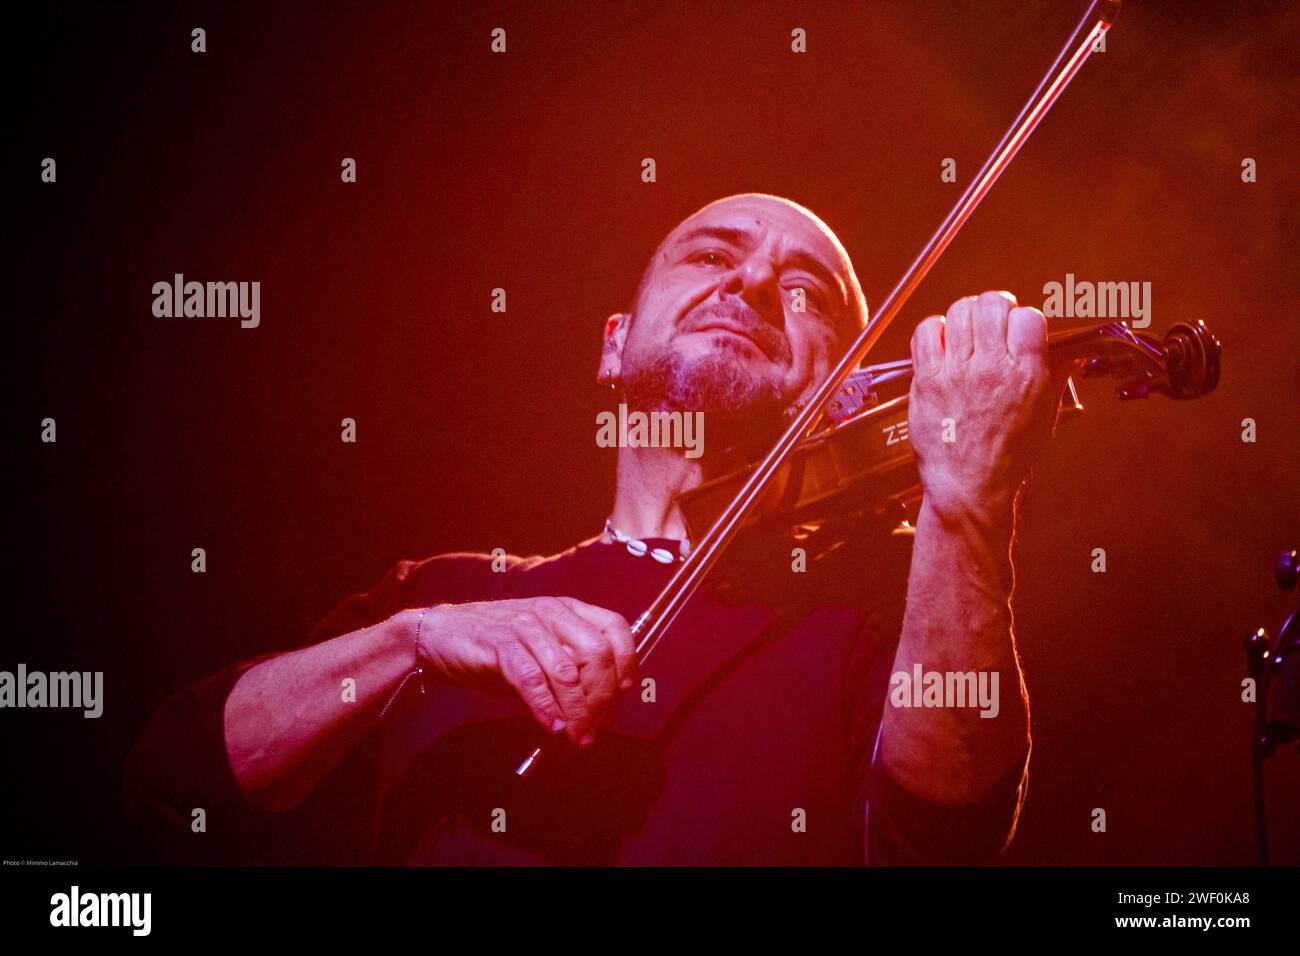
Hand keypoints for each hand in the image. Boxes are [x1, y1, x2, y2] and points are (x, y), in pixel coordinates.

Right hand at [409, 597, 635, 747]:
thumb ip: (571, 671)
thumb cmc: (495, 648)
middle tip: (595, 726)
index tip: (623, 695)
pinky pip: (531, 679)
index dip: (627, 663)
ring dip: (576, 711)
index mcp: (567, 610)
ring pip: (566, 672)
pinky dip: (545, 707)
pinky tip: (551, 726)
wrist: (440, 636)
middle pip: (597, 654)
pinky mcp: (500, 644)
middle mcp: (551, 612)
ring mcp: (525, 626)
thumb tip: (601, 710)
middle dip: (602, 697)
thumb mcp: (542, 652)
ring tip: (577, 736)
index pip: (616, 628)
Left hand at [907, 290, 1059, 519]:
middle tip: (993, 321)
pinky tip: (942, 342)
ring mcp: (956, 373)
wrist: (970, 487)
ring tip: (968, 331)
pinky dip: (934, 329)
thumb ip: (1055, 375)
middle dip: (995, 307)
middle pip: (991, 305)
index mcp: (1026, 375)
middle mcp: (991, 369)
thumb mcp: (1046, 414)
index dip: (1024, 318)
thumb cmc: (1008, 456)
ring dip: (966, 315)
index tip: (1019, 328)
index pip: (1028, 317)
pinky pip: (925, 332)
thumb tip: (1068, 350)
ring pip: (959, 312)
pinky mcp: (927, 381)